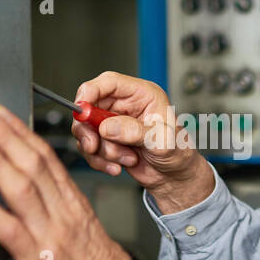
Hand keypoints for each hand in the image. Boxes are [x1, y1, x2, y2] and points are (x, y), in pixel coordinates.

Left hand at [0, 101, 132, 259]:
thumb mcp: (82, 222)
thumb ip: (59, 200)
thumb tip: (30, 177)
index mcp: (72, 200)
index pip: (45, 157)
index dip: (20, 132)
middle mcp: (62, 211)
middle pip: (32, 164)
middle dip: (4, 134)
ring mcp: (50, 234)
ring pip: (21, 189)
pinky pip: (11, 231)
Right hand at [71, 71, 205, 191]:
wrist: (174, 176)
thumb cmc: (177, 152)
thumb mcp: (162, 141)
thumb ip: (135, 131)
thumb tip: (107, 127)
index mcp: (141, 95)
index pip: (109, 82)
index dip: (91, 92)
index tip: (82, 109)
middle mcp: (124, 106)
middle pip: (89, 107)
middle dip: (88, 130)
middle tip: (94, 145)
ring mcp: (113, 124)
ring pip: (87, 131)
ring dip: (102, 150)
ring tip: (127, 158)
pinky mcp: (107, 142)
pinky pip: (89, 149)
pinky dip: (100, 161)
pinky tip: (118, 166)